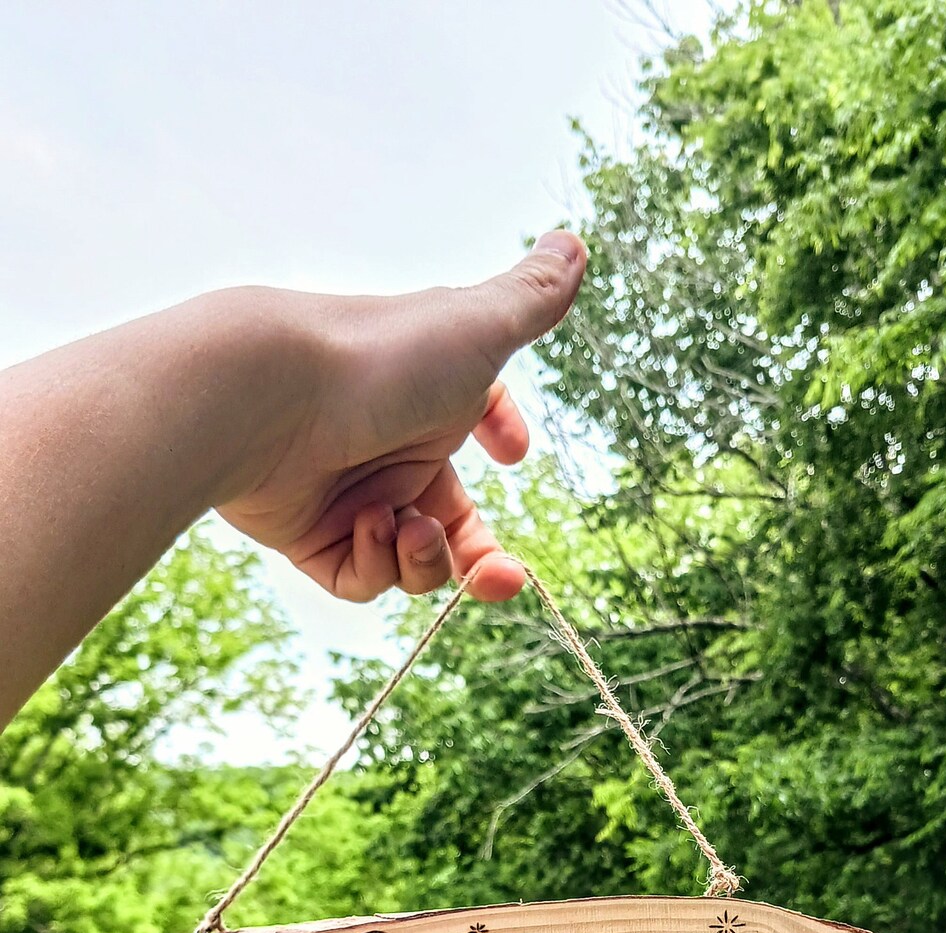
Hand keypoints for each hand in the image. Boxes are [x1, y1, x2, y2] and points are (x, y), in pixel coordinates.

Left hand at [217, 232, 586, 604]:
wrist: (269, 396)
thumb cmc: (378, 358)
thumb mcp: (478, 326)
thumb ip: (534, 296)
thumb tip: (577, 242)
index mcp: (429, 395)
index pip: (473, 420)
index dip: (502, 438)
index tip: (513, 455)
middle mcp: (389, 444)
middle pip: (450, 522)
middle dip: (481, 558)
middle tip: (501, 578)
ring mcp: (348, 495)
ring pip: (411, 560)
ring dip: (426, 558)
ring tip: (410, 529)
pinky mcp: (308, 539)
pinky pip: (359, 577)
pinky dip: (375, 564)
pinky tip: (366, 529)